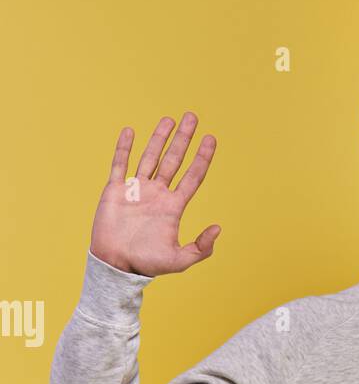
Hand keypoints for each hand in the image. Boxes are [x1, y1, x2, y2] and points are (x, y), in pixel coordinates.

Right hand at [89, 111, 220, 275]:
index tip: (211, 138)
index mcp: (173, 206)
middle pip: (173, 160)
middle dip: (183, 139)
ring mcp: (136, 190)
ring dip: (159, 138)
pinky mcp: (115, 190)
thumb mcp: (179, 260)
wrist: (115, 265)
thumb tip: (218, 228)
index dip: (202, 158)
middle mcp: (157, 193)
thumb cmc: (146, 264)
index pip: (192, 176)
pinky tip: (131, 131)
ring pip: (150, 157)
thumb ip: (201, 248)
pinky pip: (120, 164)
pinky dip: (124, 148)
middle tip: (192, 117)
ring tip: (169, 119)